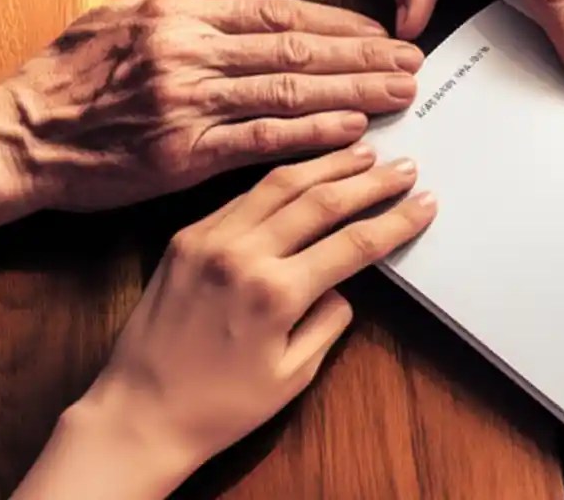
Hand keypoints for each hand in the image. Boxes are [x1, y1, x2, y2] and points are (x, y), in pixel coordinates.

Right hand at [0, 0, 423, 215]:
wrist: (22, 137)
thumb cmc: (70, 77)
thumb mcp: (124, 13)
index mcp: (182, 17)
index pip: (281, 15)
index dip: (340, 23)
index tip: (382, 32)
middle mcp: (192, 54)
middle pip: (299, 49)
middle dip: (364, 55)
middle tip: (413, 62)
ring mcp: (190, 104)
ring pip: (290, 91)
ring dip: (354, 91)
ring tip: (402, 92)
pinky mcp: (185, 153)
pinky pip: (261, 139)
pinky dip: (312, 132)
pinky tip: (354, 130)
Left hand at [14, 146, 436, 498]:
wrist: (137, 413)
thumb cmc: (221, 406)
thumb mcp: (294, 374)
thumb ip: (329, 320)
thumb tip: (343, 283)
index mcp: (276, 293)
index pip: (354, 243)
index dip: (396, 220)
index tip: (425, 201)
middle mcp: (243, 255)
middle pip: (322, 201)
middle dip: (371, 181)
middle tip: (404, 165)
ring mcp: (210, 240)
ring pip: (280, 184)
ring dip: (327, 164)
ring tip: (362, 151)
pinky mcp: (186, 236)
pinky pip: (243, 195)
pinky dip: (280, 178)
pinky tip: (305, 169)